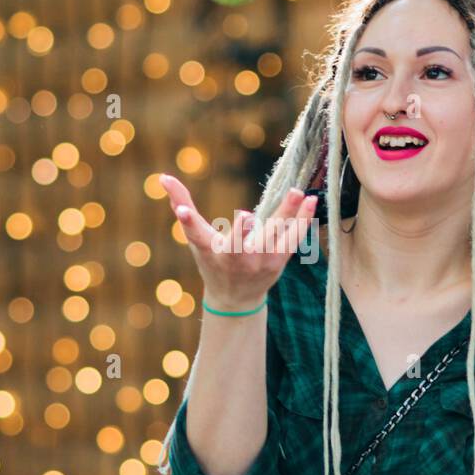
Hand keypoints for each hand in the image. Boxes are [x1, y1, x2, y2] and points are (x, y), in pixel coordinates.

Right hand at [159, 173, 317, 307]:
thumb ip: (182, 205)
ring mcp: (259, 262)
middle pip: (238, 245)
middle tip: (245, 214)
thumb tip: (163, 177)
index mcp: (211, 251)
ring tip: (298, 192)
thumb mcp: (196, 237)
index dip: (187, 223)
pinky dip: (303, 220)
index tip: (181, 212)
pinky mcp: (279, 261)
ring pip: (274, 237)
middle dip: (240, 232)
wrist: (236, 297)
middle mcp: (234, 259)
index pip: (196, 236)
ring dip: (287, 214)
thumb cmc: (212, 260)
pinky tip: (312, 200)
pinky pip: (293, 239)